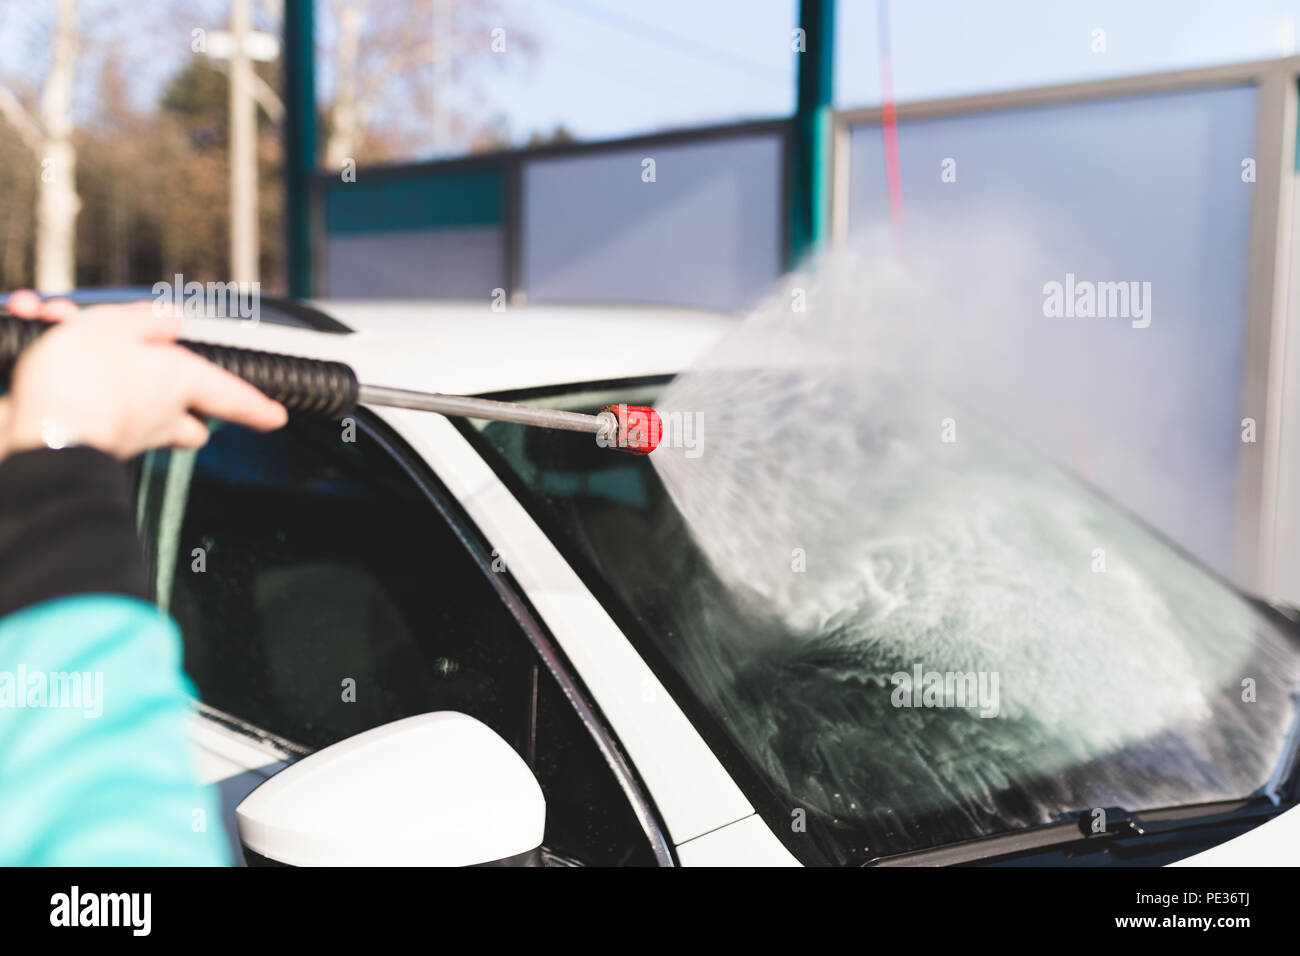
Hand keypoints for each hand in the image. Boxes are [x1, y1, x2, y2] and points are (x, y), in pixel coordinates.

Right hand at [0, 291, 286, 459]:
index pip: (232, 397)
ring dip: (107, 377)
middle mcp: (161, 414)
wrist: (42, 435)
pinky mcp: (94, 444)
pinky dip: (67, 384)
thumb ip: (147, 321)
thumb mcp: (117, 327)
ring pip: (139, 413)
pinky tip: (39, 349)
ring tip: (63, 335)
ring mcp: (129, 436)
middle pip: (190, 419)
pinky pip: (91, 412)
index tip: (276, 417)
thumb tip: (174, 321)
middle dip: (180, 401)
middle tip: (155, 372)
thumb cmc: (83, 380)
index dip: (256, 407)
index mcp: (180, 381)